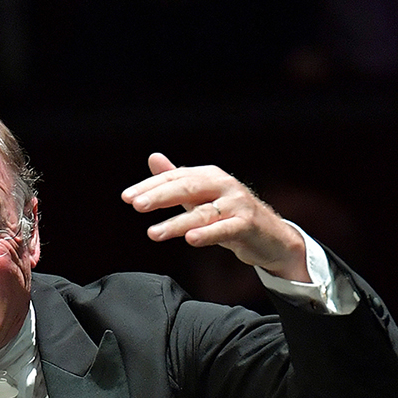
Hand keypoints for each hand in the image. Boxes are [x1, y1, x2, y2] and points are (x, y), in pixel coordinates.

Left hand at [121, 153, 308, 281]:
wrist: (270, 236)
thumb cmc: (231, 215)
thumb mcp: (201, 197)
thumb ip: (176, 180)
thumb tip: (153, 158)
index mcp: (209, 176)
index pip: (174, 178)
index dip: (150, 186)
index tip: (127, 198)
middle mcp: (223, 185)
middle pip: (187, 188)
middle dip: (159, 196)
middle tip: (136, 206)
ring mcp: (236, 204)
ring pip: (202, 213)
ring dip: (176, 223)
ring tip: (153, 233)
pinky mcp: (247, 224)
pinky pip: (225, 229)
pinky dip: (207, 234)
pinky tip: (190, 239)